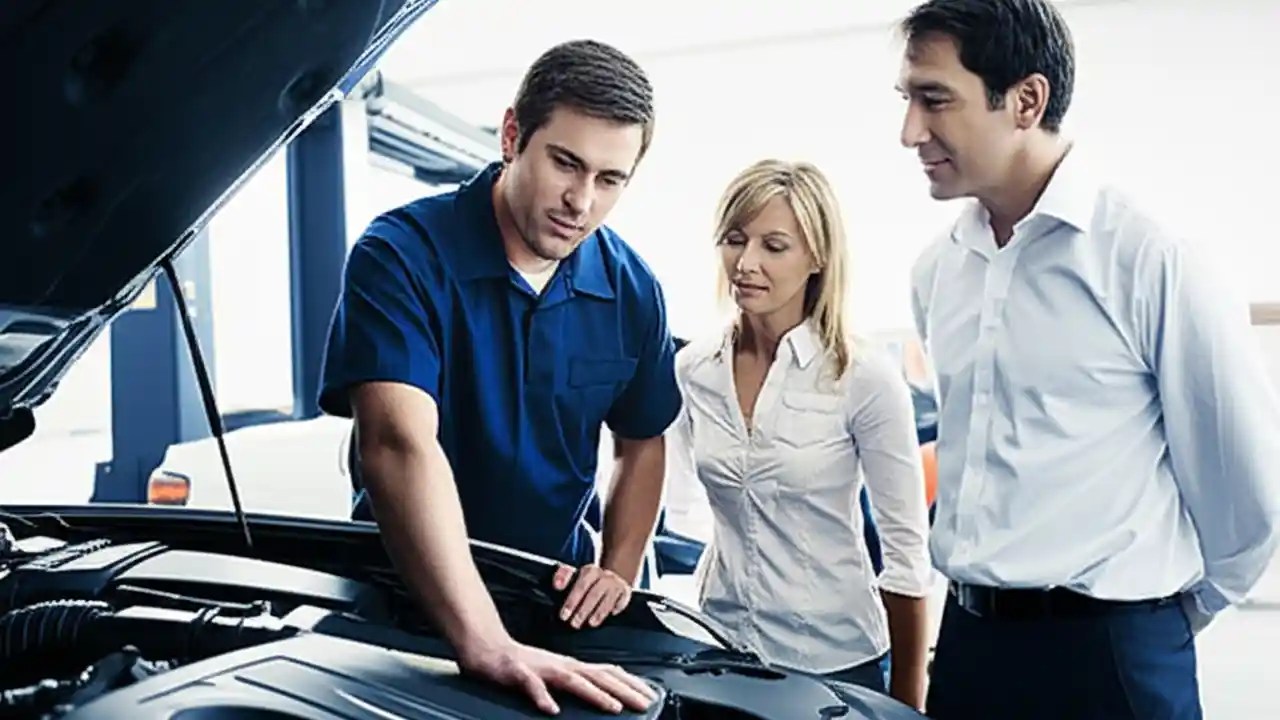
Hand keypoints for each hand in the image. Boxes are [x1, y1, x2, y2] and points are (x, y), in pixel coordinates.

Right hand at [458, 637, 656, 715]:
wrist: (487, 648)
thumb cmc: (521, 664)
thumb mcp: (556, 673)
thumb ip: (579, 680)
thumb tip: (605, 688)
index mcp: (571, 666)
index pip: (608, 673)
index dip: (631, 684)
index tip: (651, 696)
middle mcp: (562, 665)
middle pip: (599, 677)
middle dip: (624, 691)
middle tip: (645, 704)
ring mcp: (541, 669)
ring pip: (573, 680)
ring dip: (595, 694)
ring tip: (613, 707)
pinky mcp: (518, 673)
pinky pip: (532, 686)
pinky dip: (543, 697)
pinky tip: (552, 709)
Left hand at [553, 563, 631, 628]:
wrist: (611, 576)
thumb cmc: (588, 580)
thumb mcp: (574, 574)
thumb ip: (563, 576)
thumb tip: (557, 585)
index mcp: (589, 571)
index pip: (580, 584)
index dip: (572, 600)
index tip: (563, 615)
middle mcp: (604, 576)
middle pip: (593, 593)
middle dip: (583, 610)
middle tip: (574, 623)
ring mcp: (615, 584)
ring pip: (608, 598)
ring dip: (599, 612)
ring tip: (591, 623)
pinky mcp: (625, 592)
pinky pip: (622, 600)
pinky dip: (617, 607)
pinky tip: (612, 614)